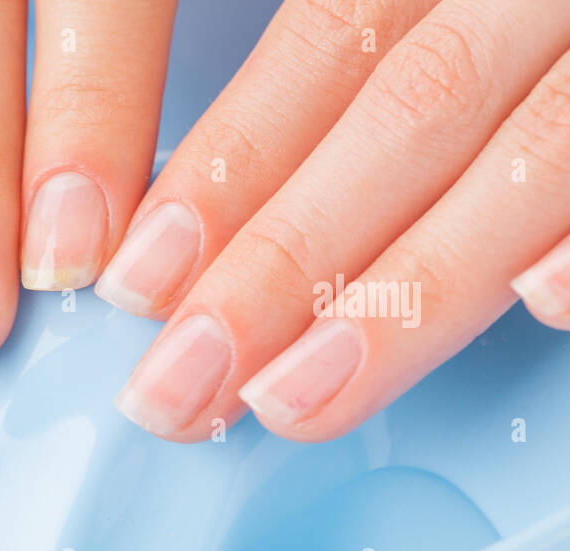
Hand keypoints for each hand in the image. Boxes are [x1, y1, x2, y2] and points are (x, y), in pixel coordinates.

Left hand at [102, 0, 569, 441]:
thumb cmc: (531, 25)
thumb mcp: (452, 8)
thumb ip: (378, 66)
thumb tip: (233, 218)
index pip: (331, 40)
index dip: (228, 166)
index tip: (139, 280)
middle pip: (409, 108)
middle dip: (283, 260)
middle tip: (181, 383)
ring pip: (533, 152)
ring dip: (409, 289)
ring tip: (299, 395)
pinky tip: (546, 308)